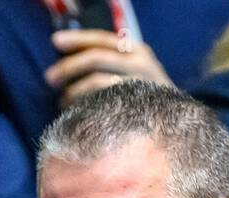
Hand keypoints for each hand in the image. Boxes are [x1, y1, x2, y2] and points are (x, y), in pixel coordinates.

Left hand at [45, 29, 173, 106]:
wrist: (179, 127)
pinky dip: (85, 108)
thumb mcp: (133, 74)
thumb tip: (68, 64)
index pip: (103, 40)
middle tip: (49, 78)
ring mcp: (142, 87)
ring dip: (74, 92)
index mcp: (138, 52)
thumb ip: (109, 65)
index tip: (54, 41)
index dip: (77, 39)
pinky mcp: (139, 110)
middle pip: (96, 59)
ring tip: (62, 102)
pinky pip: (104, 106)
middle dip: (68, 67)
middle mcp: (142, 65)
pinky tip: (76, 115)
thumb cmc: (145, 101)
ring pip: (98, 83)